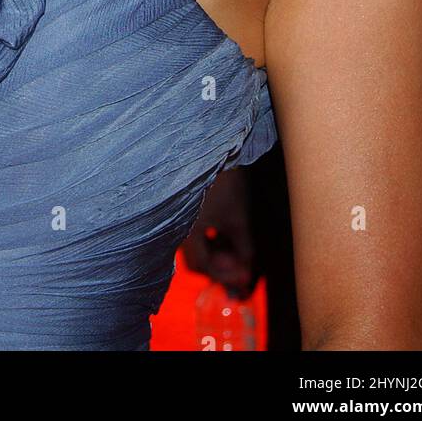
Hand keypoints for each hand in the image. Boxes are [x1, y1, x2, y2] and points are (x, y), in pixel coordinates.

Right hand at [182, 167, 257, 298]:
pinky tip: (223, 230)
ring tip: (235, 244)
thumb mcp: (239, 219)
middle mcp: (175, 226)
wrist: (210, 146)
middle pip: (196, 258)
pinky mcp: (182, 206)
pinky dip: (209, 235)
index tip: (244, 274)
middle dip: (220, 264)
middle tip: (241, 261)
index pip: (201, 265)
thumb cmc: (223, 181)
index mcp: (185, 231)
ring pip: (195, 244)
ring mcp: (177, 216)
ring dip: (216, 250)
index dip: (224, 274)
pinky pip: (193, 230)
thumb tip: (247, 272)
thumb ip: (243, 249)